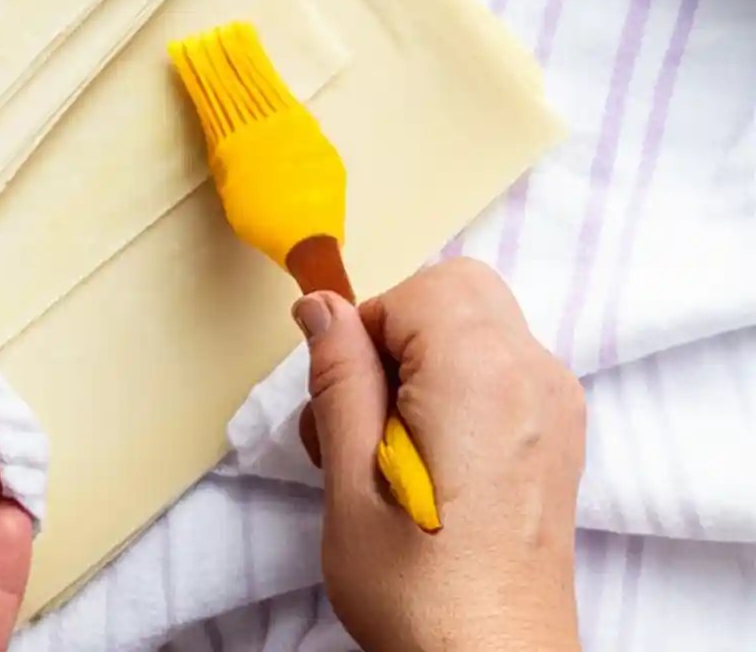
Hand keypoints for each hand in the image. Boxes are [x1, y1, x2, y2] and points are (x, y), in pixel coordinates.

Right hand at [295, 258, 585, 651]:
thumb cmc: (419, 589)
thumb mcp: (349, 478)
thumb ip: (339, 376)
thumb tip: (321, 307)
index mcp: (481, 375)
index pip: (417, 290)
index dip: (366, 332)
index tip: (345, 396)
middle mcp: (534, 375)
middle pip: (459, 291)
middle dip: (398, 331)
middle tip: (363, 410)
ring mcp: (556, 405)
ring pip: (479, 326)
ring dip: (424, 361)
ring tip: (389, 447)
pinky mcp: (557, 435)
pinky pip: (503, 367)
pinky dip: (457, 386)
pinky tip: (429, 458)